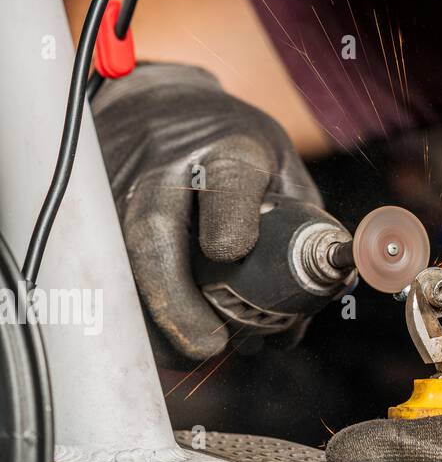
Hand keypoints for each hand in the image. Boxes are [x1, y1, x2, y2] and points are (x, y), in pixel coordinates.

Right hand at [93, 63, 322, 361]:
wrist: (160, 108)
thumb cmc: (232, 143)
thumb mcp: (280, 161)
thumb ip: (303, 220)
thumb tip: (324, 295)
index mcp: (226, 151)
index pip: (226, 183)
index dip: (229, 221)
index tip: (233, 253)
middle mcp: (165, 172)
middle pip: (156, 235)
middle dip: (177, 299)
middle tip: (208, 345)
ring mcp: (123, 196)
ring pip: (122, 265)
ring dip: (155, 320)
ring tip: (189, 353)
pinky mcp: (97, 220)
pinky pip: (109, 275)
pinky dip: (138, 314)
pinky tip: (164, 338)